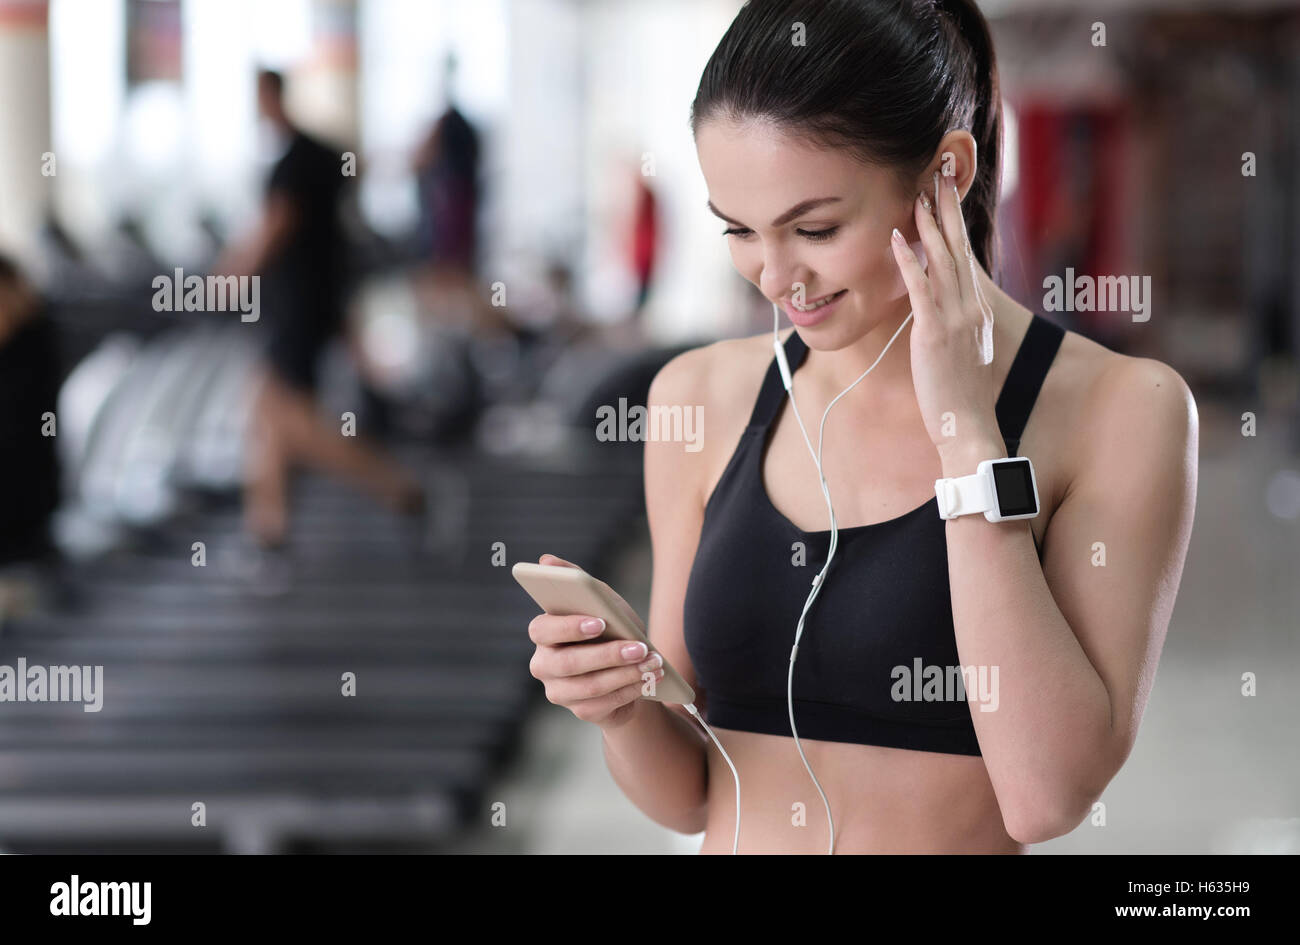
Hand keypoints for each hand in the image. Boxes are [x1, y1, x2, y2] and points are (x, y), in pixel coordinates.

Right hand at [526, 554, 664, 729]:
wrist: (626, 669)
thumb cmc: (610, 628)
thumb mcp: (600, 601)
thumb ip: (574, 579)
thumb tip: (545, 559)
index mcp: (543, 633)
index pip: (543, 629)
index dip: (570, 627)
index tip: (600, 622)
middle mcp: (543, 664)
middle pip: (568, 662)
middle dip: (608, 654)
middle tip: (641, 647)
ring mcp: (559, 691)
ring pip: (590, 686)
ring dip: (627, 673)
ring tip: (654, 662)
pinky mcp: (581, 710)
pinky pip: (605, 703)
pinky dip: (632, 689)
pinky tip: (652, 679)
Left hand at [889, 171, 1000, 463]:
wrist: (967, 425)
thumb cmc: (958, 393)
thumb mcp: (959, 348)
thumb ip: (951, 321)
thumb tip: (936, 306)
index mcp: (976, 307)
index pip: (966, 252)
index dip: (956, 219)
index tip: (948, 189)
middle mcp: (970, 305)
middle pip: (959, 245)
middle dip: (948, 206)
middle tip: (940, 170)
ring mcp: (955, 317)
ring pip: (943, 259)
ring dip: (930, 223)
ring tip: (919, 191)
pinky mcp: (935, 332)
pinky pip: (921, 288)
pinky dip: (911, 261)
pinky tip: (899, 238)